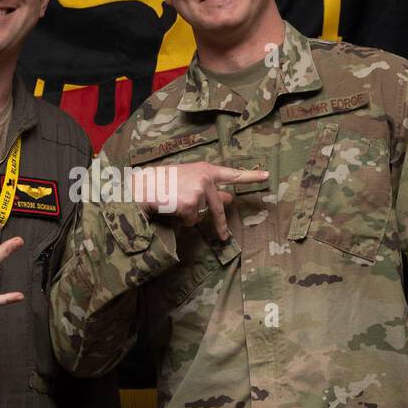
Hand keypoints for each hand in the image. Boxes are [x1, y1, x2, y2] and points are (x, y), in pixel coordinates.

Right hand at [130, 162, 269, 239]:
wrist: (141, 187)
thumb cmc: (162, 183)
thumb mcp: (187, 180)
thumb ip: (209, 188)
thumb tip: (229, 197)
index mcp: (205, 170)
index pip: (232, 174)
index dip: (251, 176)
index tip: (267, 176)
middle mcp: (205, 179)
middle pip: (218, 208)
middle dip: (220, 226)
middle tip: (224, 238)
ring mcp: (199, 191)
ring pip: (200, 215)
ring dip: (187, 216)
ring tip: (171, 205)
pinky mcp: (191, 204)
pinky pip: (190, 221)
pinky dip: (180, 219)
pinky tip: (170, 208)